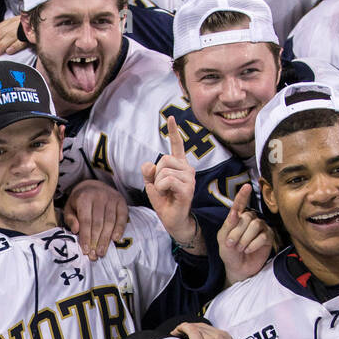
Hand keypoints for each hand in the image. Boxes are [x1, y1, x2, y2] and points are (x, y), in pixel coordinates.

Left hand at [64, 180, 128, 260]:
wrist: (93, 186)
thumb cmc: (79, 201)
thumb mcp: (69, 208)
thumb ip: (70, 219)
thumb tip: (76, 230)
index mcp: (84, 198)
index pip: (86, 221)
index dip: (86, 237)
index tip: (86, 251)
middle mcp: (99, 196)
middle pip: (98, 223)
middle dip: (96, 241)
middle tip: (95, 255)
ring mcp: (111, 198)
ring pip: (110, 222)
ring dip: (106, 239)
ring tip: (102, 252)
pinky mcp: (121, 201)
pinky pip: (122, 217)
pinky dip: (120, 229)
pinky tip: (115, 240)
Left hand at [142, 116, 200, 247]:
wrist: (173, 220)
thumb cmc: (165, 201)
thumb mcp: (151, 185)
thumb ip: (148, 172)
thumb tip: (148, 164)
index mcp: (179, 165)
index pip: (177, 145)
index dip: (173, 131)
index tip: (170, 117)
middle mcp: (187, 169)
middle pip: (164, 159)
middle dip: (156, 174)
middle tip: (162, 187)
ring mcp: (189, 178)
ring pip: (164, 171)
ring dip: (159, 184)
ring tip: (166, 193)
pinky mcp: (188, 188)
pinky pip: (167, 180)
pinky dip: (162, 188)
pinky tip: (168, 195)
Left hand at [218, 183, 273, 283]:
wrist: (237, 268)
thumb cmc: (229, 253)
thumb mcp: (223, 239)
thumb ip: (228, 225)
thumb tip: (235, 212)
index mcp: (237, 218)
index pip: (240, 204)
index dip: (243, 195)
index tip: (247, 186)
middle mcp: (250, 220)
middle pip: (247, 217)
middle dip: (237, 232)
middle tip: (231, 244)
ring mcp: (261, 227)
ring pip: (256, 225)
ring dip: (245, 239)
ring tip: (240, 248)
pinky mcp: (268, 237)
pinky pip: (263, 236)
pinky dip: (253, 245)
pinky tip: (248, 250)